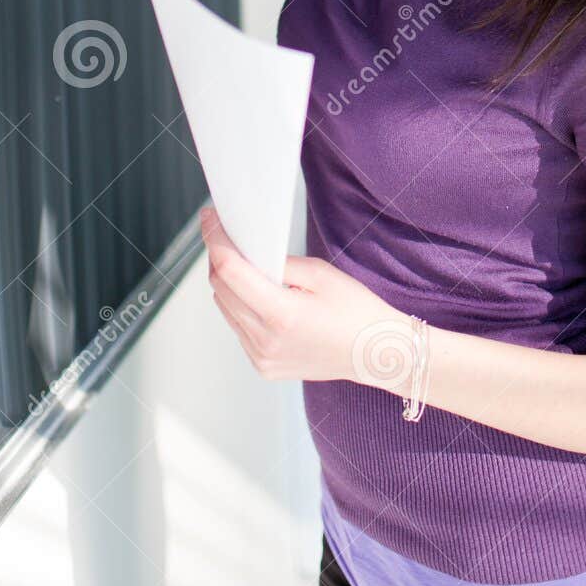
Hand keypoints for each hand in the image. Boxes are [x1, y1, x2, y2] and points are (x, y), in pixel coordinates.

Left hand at [199, 203, 413, 388]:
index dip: (215, 240)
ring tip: (247, 266)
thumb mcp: (320, 274)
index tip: (210, 218)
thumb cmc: (356, 312)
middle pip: (220, 289)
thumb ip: (278, 262)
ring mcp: (262, 357)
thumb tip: (247, 252)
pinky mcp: (263, 367)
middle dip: (219, 258)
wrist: (375, 354)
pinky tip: (261, 297)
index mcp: (281, 315)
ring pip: (226, 309)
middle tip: (228, 237)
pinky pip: (239, 328)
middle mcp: (265, 341)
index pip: (229, 271)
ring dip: (229, 284)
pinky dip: (242, 307)